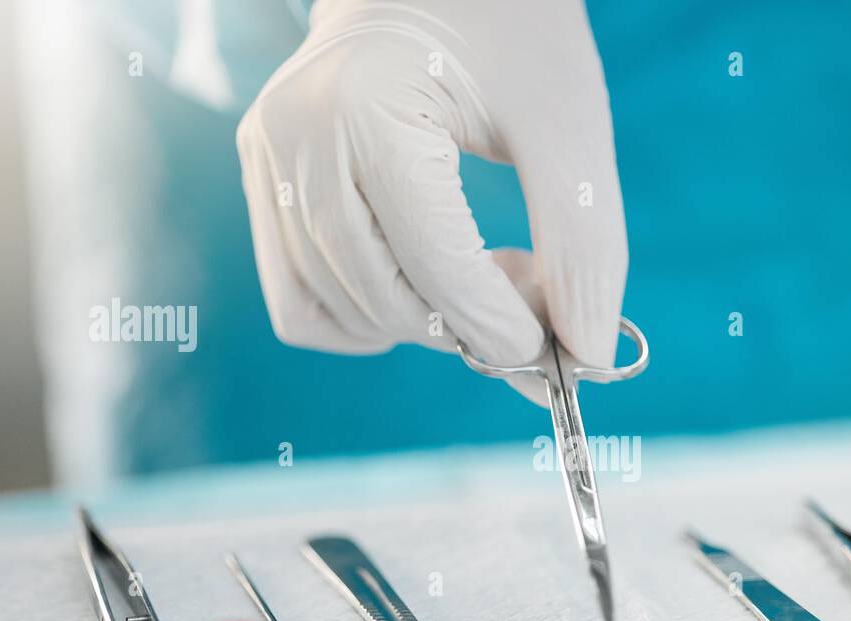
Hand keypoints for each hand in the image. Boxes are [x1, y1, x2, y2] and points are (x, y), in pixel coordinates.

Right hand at [236, 0, 627, 403]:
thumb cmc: (511, 30)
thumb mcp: (567, 124)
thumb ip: (583, 246)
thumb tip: (586, 359)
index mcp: (367, 108)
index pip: (435, 265)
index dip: (502, 326)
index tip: (556, 349)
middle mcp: (295, 137)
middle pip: (387, 300)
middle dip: (471, 328)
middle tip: (533, 291)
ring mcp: (268, 161)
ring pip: (344, 315)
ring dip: (428, 327)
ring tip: (485, 273)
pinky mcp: (265, 182)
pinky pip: (302, 307)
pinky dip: (369, 322)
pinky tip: (425, 289)